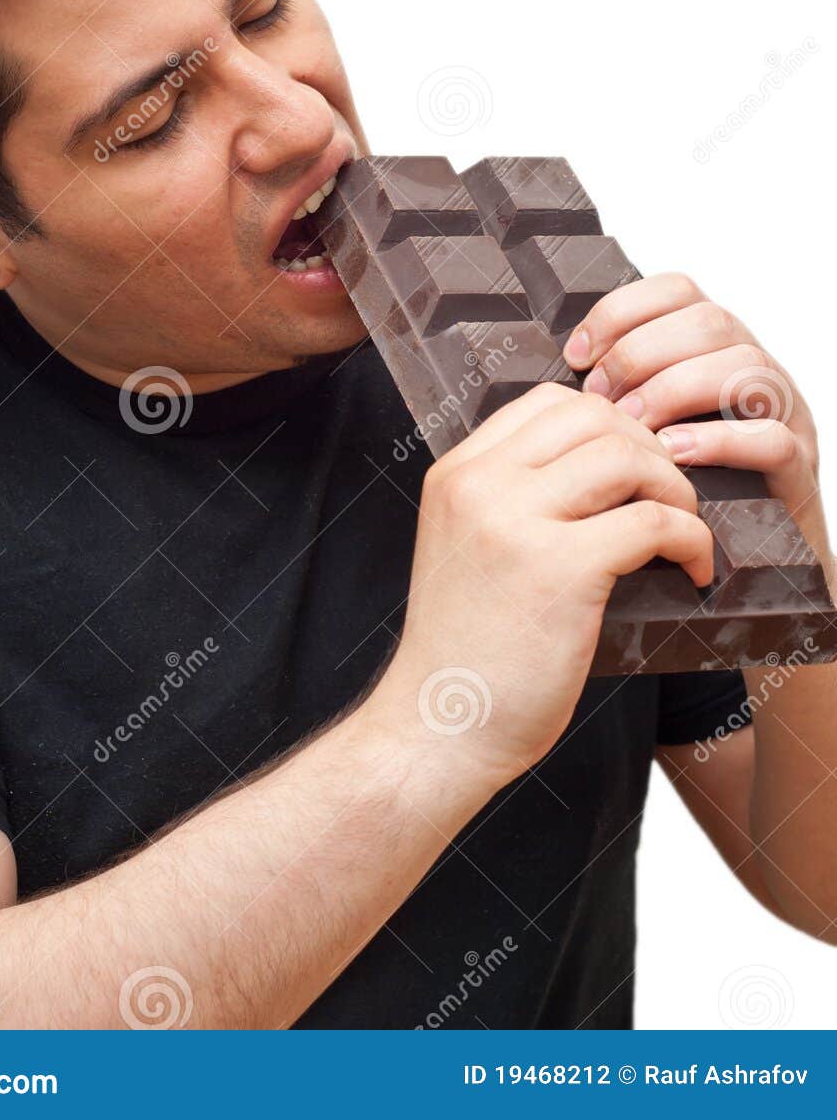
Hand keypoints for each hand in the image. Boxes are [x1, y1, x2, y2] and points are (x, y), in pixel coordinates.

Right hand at [367, 383, 712, 802]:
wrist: (437, 727)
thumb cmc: (465, 650)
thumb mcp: (468, 546)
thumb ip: (513, 499)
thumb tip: (606, 466)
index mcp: (457, 474)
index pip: (549, 401)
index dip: (608, 424)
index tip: (634, 468)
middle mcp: (480, 484)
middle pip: (594, 417)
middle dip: (649, 450)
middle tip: (669, 498)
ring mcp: (516, 522)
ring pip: (627, 457)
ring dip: (675, 490)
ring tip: (683, 530)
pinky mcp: (560, 569)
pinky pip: (652, 522)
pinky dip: (691, 540)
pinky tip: (692, 569)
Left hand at [563, 273, 828, 557]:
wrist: (742, 576)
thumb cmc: (675, 495)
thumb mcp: (644, 429)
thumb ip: (615, 391)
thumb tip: (555, 369)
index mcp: (713, 353)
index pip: (678, 293)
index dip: (623, 311)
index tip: (577, 355)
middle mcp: (754, 374)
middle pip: (709, 321)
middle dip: (642, 353)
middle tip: (599, 398)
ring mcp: (784, 419)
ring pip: (745, 366)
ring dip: (676, 390)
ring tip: (633, 428)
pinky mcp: (798, 474)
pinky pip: (774, 438)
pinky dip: (720, 441)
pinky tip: (673, 454)